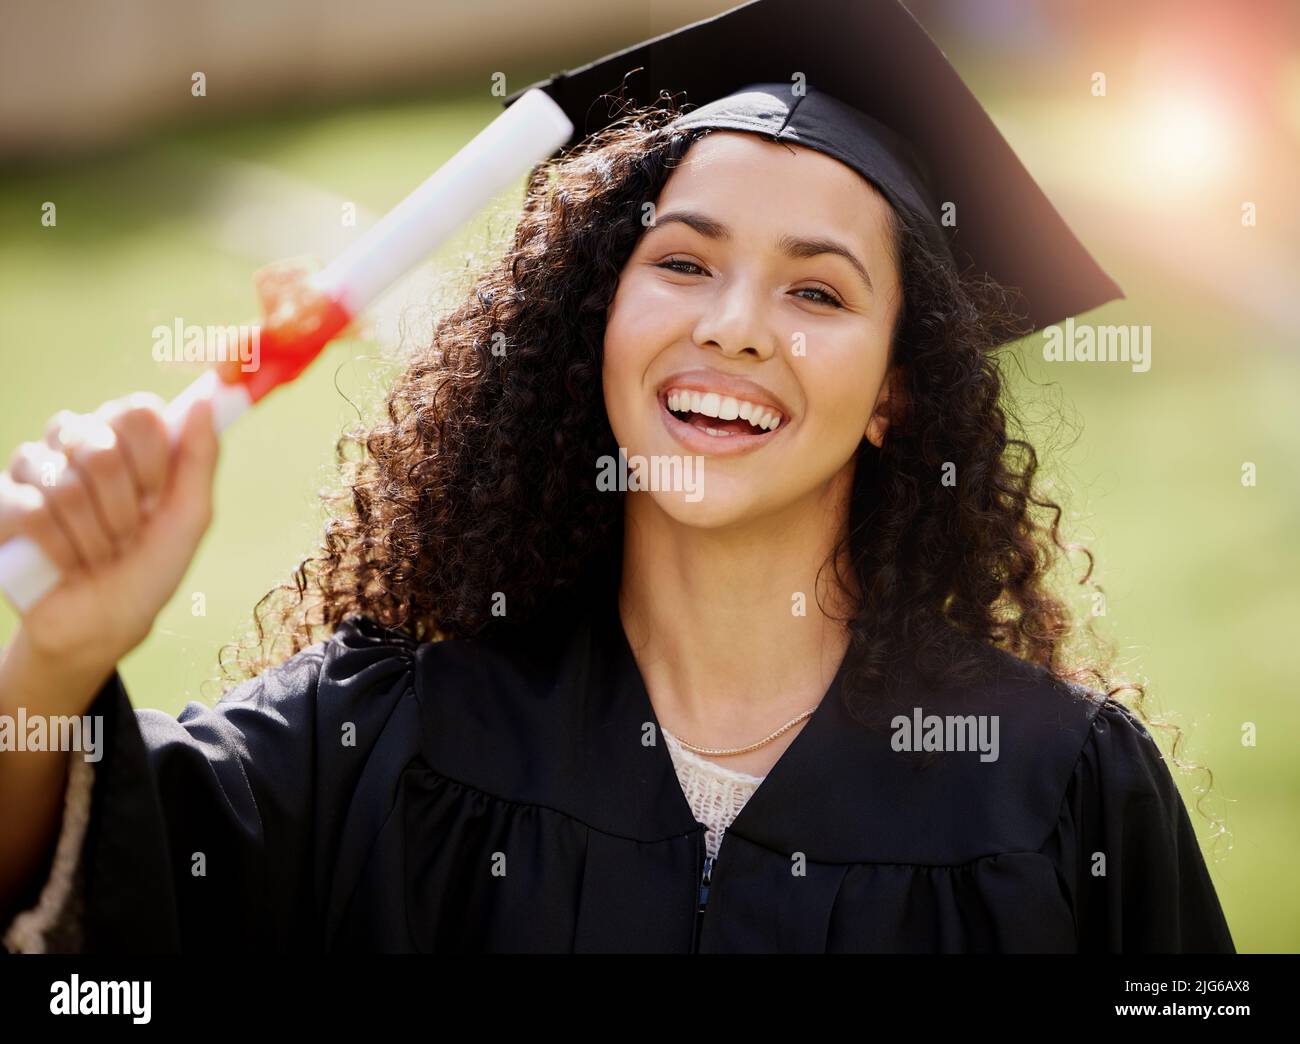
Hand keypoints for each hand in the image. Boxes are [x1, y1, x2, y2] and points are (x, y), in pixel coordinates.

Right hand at [0, 392, 218, 671]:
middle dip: (123, 508)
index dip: (151, 461)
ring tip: (100, 555)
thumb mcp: (190, 517)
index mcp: (124, 438)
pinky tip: (67, 564)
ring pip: (65, 486)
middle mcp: (76, 442)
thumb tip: (210, 398)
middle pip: (99, 448)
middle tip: (128, 534)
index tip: (155, 496)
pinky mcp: (1, 503)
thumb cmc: (150, 565)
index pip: (137, 412)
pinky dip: (61, 550)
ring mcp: (34, 470)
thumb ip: (201, 457)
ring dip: (95, 537)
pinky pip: (30, 512)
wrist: (104, 624)